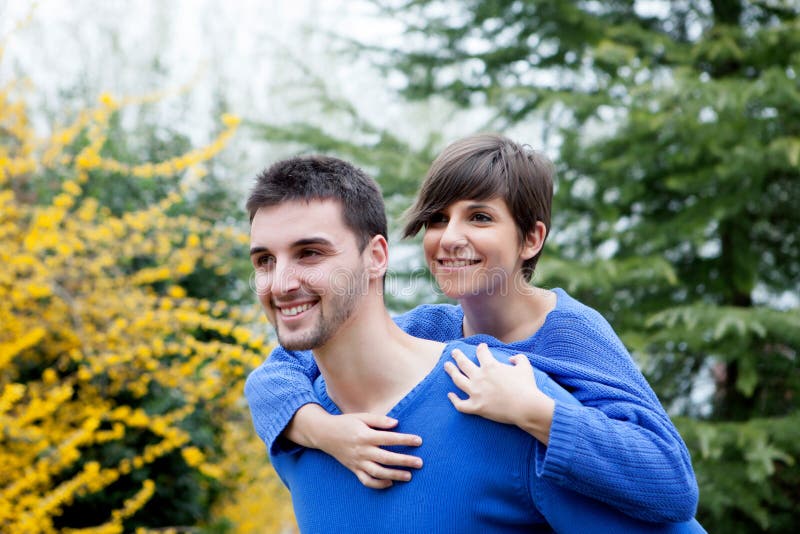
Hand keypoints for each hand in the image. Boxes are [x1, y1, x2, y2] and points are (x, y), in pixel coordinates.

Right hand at [287, 404, 422, 488]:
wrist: (324, 434)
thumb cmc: (345, 422)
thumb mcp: (361, 416)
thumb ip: (379, 420)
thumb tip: (397, 424)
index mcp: (365, 435)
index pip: (389, 438)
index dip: (405, 440)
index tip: (419, 441)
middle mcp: (362, 450)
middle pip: (386, 458)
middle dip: (404, 461)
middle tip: (419, 463)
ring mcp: (357, 462)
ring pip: (378, 472)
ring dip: (394, 475)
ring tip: (409, 476)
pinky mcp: (353, 469)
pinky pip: (366, 480)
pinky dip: (378, 484)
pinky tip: (390, 483)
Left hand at [444, 343, 554, 443]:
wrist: (526, 407)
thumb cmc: (527, 386)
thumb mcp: (525, 366)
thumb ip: (518, 358)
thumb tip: (512, 358)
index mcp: (490, 366)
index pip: (481, 352)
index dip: (481, 348)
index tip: (481, 347)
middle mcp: (479, 377)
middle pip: (463, 363)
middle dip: (457, 356)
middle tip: (454, 352)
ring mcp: (475, 392)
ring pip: (457, 380)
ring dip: (451, 371)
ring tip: (447, 366)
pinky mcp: (476, 407)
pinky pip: (460, 404)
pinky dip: (454, 400)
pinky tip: (450, 395)